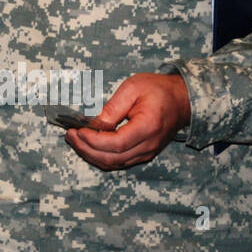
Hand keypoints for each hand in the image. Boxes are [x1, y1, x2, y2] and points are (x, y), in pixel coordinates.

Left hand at [65, 73, 190, 169]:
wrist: (182, 100)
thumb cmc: (159, 90)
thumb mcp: (133, 88)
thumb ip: (113, 107)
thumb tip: (93, 123)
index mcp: (148, 127)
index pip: (116, 144)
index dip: (93, 140)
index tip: (77, 130)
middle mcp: (148, 145)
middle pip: (112, 158)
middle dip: (86, 149)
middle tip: (70, 135)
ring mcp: (146, 152)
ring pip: (114, 163)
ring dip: (91, 154)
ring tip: (74, 139)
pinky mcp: (142, 153)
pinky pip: (119, 161)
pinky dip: (100, 156)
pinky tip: (88, 144)